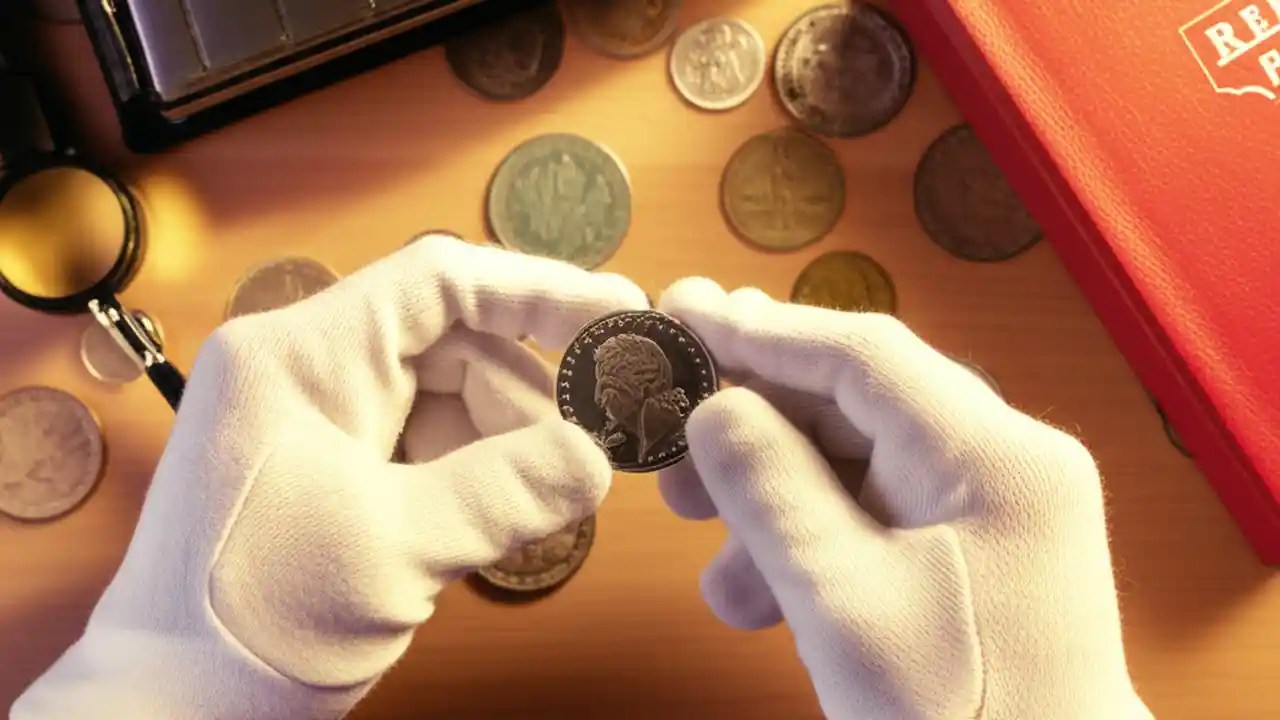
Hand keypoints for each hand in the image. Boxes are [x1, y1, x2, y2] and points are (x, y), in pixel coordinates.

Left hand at [13, 235, 646, 719]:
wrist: (166, 708)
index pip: (438, 283)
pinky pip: (430, 447)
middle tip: (582, 463)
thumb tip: (595, 459)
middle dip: (524, 405)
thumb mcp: (390, 551)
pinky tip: (485, 528)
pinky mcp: (334, 466)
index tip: (618, 314)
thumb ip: (503, 494)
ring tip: (527, 514)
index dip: (538, 289)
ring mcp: (320, 419)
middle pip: (456, 347)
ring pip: (453, 401)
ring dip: (503, 452)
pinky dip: (473, 481)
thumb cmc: (241, 625)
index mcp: (299, 357)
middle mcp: (308, 371)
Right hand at [656, 279, 1151, 719]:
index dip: (760, 331)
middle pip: (853, 402)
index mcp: (998, 457)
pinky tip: (751, 586)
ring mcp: (991, 507)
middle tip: (665, 424)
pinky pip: (872, 512)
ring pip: (853, 459)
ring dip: (767, 488)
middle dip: (752, 419)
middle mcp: (1004, 463)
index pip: (863, 356)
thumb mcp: (841, 602)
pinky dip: (806, 537)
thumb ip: (771, 490)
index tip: (679, 313)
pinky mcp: (970, 549)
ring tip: (689, 516)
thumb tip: (714, 407)